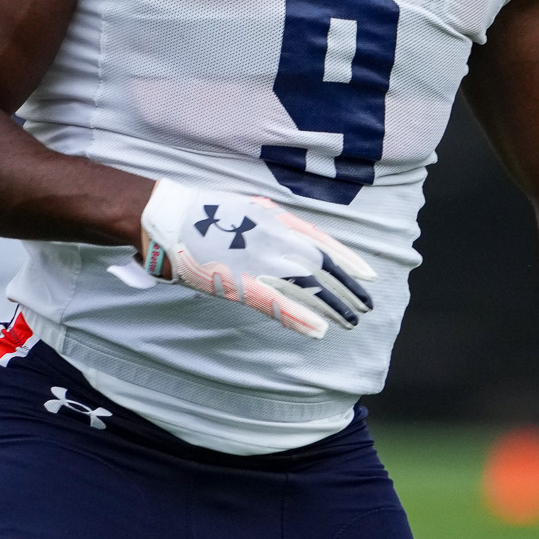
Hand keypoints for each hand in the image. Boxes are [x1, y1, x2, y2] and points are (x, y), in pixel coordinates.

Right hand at [136, 179, 376, 339]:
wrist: (169, 217)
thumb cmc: (204, 213)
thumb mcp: (248, 208)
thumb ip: (272, 223)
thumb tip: (291, 235)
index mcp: (278, 219)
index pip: (324, 242)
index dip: (350, 261)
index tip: (368, 275)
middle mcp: (276, 237)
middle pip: (323, 266)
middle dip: (348, 288)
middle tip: (366, 306)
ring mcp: (260, 260)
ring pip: (308, 287)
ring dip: (332, 306)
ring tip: (351, 322)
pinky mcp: (241, 282)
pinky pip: (279, 304)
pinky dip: (301, 318)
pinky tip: (319, 330)